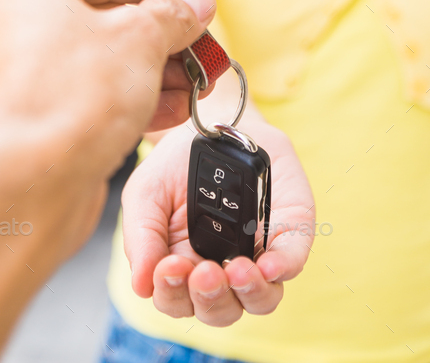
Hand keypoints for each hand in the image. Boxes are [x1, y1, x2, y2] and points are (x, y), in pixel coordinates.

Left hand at [0, 0, 215, 176]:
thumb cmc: (61, 102)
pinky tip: (173, 108)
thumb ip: (173, 14)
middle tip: (201, 43)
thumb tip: (193, 1)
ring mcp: (12, 69)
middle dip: (162, 33)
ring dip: (153, 68)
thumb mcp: (139, 40)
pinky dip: (127, 95)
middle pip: (104, 13)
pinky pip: (84, 91)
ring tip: (197, 80)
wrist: (22, 190)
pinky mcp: (25, 113)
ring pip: (97, 56)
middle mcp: (7, 18)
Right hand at [122, 118, 314, 326]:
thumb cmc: (176, 164)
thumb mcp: (146, 192)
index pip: (177, 300)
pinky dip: (282, 268)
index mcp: (183, 265)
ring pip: (260, 299)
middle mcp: (222, 267)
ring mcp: (259, 253)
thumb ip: (141, 237)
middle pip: (219, 309)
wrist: (210, 122)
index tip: (169, 266)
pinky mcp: (289, 232)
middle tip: (203, 270)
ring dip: (247, 293)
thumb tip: (141, 285)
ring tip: (236, 271)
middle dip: (209, 297)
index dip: (172, 293)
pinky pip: (291, 261)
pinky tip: (267, 265)